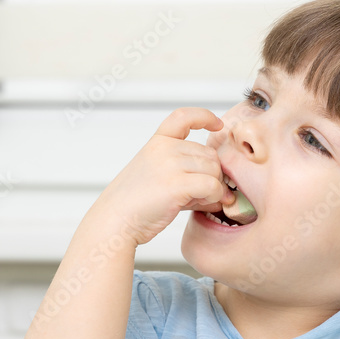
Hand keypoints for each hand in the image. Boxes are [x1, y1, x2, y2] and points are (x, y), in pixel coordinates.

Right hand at [92, 107, 235, 246]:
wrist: (115, 221)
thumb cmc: (135, 205)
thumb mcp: (158, 177)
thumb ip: (188, 175)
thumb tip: (225, 190)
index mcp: (158, 142)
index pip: (183, 117)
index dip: (204, 117)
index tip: (217, 125)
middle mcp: (164, 148)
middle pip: (210, 154)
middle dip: (212, 174)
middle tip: (201, 194)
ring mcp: (169, 164)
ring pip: (214, 169)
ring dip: (214, 187)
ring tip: (198, 200)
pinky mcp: (176, 185)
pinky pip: (212, 186)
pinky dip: (215, 197)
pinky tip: (204, 204)